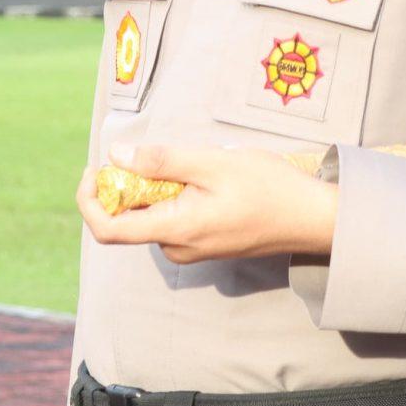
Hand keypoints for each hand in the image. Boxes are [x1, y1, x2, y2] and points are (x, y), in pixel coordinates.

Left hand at [78, 144, 336, 263]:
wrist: (316, 218)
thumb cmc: (270, 188)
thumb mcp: (213, 162)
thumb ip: (160, 160)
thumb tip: (115, 156)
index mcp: (175, 231)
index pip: (107, 229)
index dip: (89, 200)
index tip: (95, 171)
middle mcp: (177, 248)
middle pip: (127, 218)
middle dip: (128, 185)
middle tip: (157, 157)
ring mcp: (191, 249)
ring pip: (151, 215)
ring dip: (156, 189)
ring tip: (195, 168)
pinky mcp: (203, 244)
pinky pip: (171, 219)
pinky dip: (172, 197)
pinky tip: (205, 181)